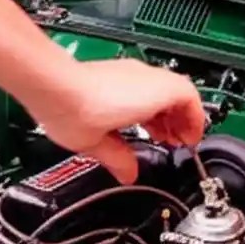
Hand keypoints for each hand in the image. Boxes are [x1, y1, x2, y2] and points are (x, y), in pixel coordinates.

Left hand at [26, 59, 205, 182]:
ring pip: (158, 88)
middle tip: (176, 141)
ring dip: (163, 111)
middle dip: (180, 119)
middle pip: (177, 93)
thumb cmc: (75, 109)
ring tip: (157, 134)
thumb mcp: (101, 145)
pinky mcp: (110, 71)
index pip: (190, 100)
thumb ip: (121, 159)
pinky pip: (140, 85)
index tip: (191, 139)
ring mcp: (126, 71)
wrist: (49, 85)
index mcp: (153, 93)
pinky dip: (145, 103)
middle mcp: (143, 77)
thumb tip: (129, 172)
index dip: (195, 123)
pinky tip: (133, 121)